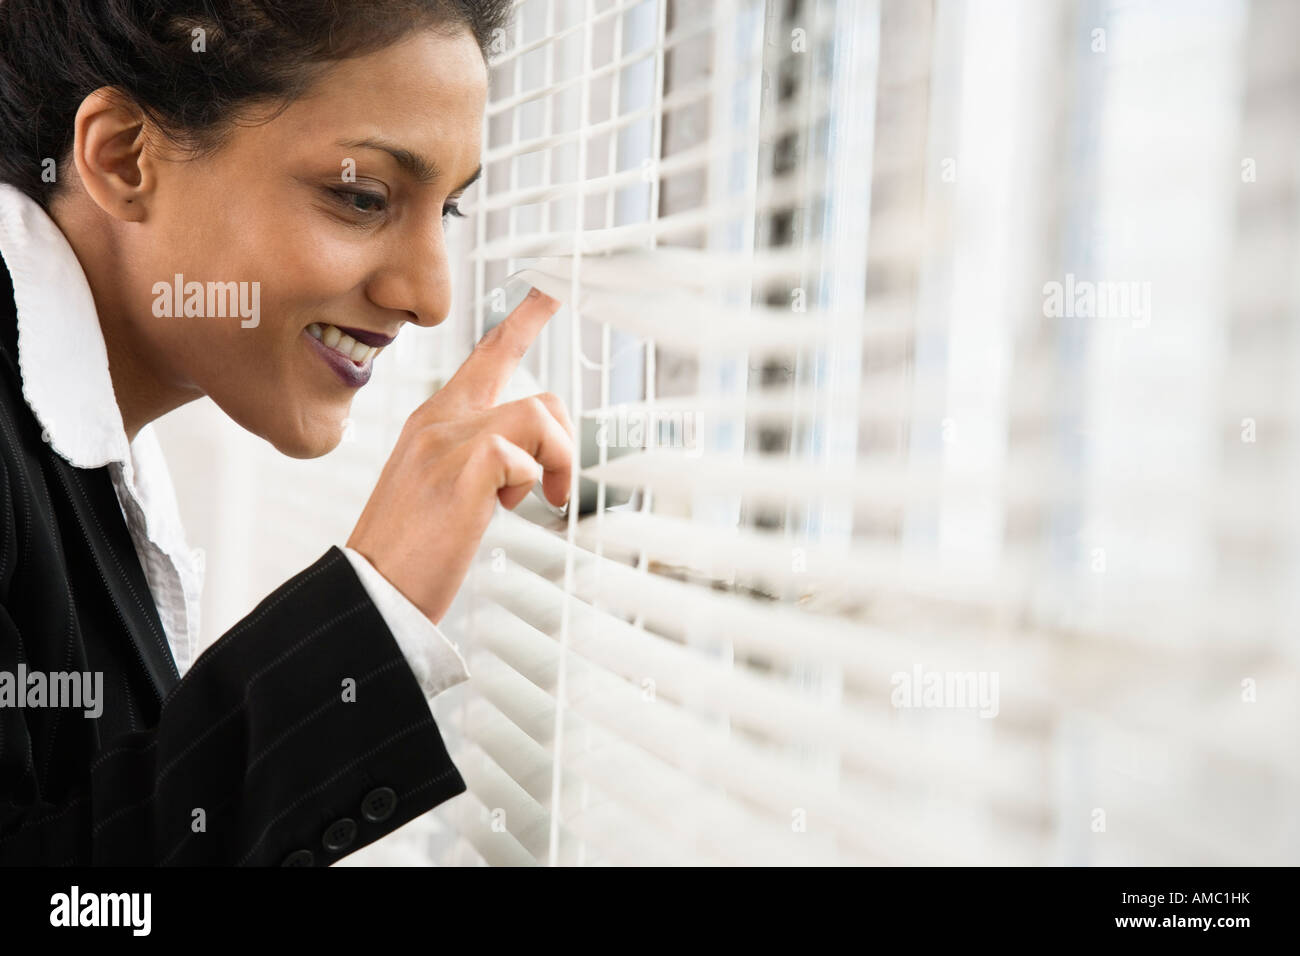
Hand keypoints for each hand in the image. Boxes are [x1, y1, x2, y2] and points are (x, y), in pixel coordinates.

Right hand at [346, 287, 572, 624]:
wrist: (372, 591)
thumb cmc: (408, 552)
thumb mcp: (444, 491)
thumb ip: (479, 463)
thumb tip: (525, 465)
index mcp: (435, 422)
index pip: (486, 356)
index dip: (523, 323)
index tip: (550, 291)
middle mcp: (440, 421)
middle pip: (536, 396)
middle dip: (564, 444)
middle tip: (552, 490)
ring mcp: (448, 442)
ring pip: (539, 415)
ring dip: (555, 463)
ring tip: (538, 501)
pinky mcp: (462, 468)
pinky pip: (525, 453)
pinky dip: (532, 483)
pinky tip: (506, 509)